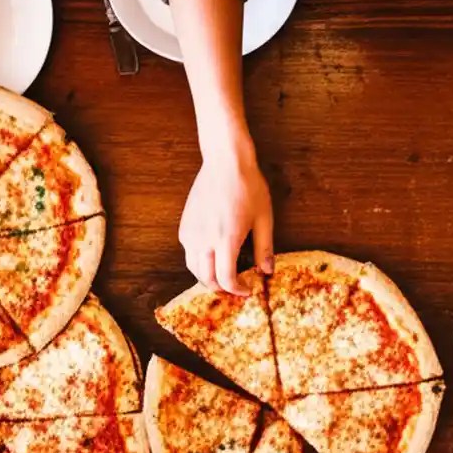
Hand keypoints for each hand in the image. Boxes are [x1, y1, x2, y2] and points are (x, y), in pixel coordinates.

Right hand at [178, 144, 273, 294]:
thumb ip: (264, 248)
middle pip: (207, 279)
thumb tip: (267, 271)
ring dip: (207, 277)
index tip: (247, 290)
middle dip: (221, 288)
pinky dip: (199, 261)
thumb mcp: (264, 219)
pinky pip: (188, 253)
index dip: (237, 290)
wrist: (225, 162)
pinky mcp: (185, 226)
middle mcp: (205, 239)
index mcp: (226, 239)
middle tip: (235, 286)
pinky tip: (212, 256)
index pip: (226, 279)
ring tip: (222, 276)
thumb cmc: (247, 187)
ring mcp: (191, 233)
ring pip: (194, 268)